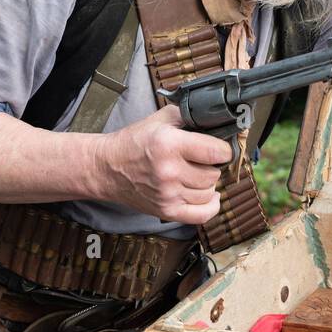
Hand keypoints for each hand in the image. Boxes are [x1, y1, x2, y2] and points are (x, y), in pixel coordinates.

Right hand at [94, 105, 231, 224]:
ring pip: (209, 192)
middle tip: (203, 160)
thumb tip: (216, 118)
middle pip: (213, 174)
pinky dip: (211, 206)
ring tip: (197, 174)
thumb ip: (188, 115)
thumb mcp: (159, 119)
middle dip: (213, 165)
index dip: (224, 149)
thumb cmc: (134, 143)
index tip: (221, 148)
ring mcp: (168, 194)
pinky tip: (209, 195)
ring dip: (208, 183)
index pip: (215, 152)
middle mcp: (169, 171)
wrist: (107, 168)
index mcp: (169, 145)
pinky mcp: (166, 211)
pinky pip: (202, 215)